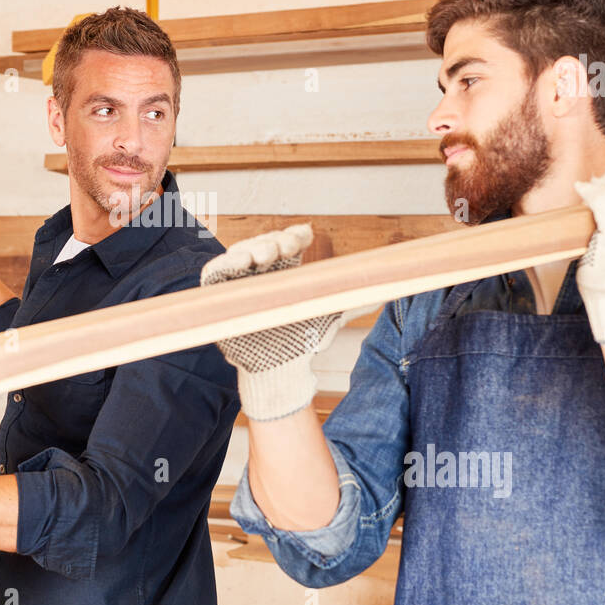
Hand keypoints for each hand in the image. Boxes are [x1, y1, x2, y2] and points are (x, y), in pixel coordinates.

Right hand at [200, 224, 343, 420]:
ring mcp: (240, 278)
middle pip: (267, 242)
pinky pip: (217, 270)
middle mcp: (262, 268)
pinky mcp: (219, 291)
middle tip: (283, 248)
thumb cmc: (302, 339)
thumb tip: (386, 291)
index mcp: (287, 267)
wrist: (281, 369)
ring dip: (251, 248)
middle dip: (275, 241)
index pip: (290, 241)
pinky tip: (238, 262)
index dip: (295, 235)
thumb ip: (355, 302)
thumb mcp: (331, 315)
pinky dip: (225, 263)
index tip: (305, 236)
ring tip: (262, 255)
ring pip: (243, 251)